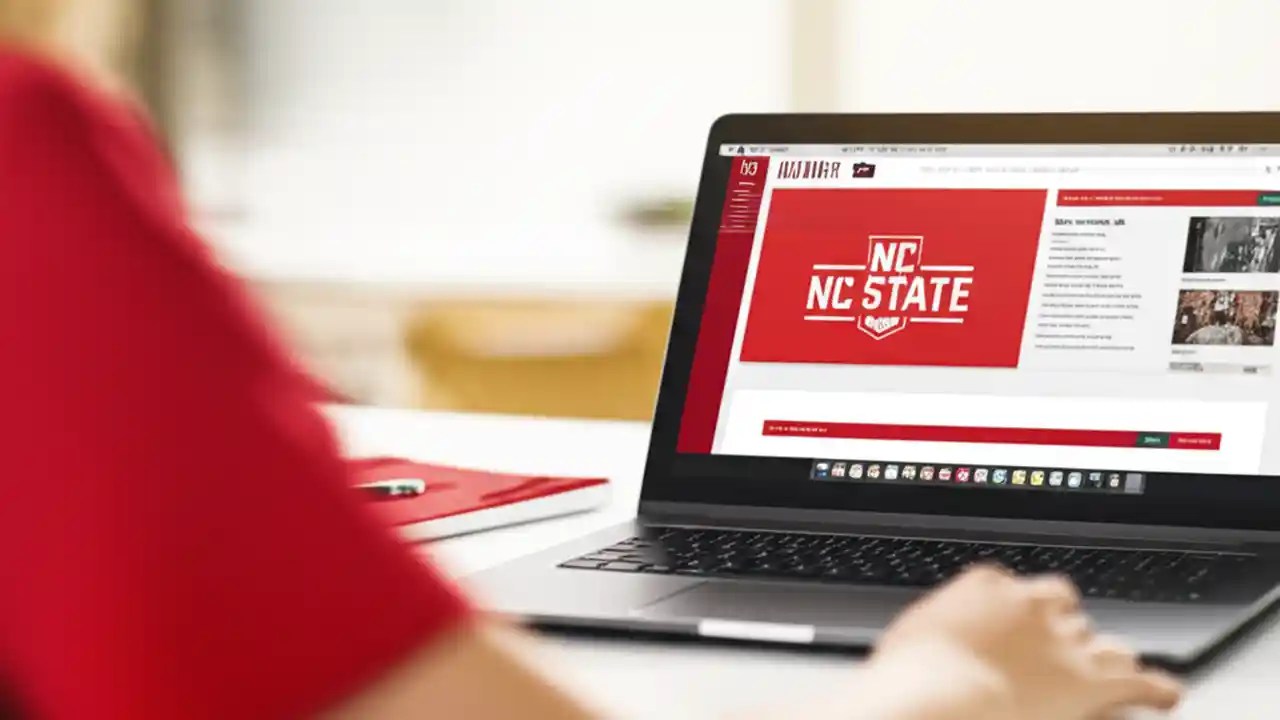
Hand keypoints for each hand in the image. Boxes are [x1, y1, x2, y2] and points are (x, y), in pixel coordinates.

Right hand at [868, 565, 1181, 719]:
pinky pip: (1139, 679)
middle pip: (1064, 608)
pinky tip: (1164, 693)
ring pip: (1103, 640)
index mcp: (987, 585)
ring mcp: (1064, 640)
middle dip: (1063, 628)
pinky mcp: (1090, 680)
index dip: (1019, 611)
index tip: (1014, 626)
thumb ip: (942, 624)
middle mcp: (1031, 605)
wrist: (936, 694)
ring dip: (1104, 655)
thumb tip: (941, 636)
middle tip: (1055, 651)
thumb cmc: (912, 672)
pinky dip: (1156, 686)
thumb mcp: (916, 631)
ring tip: (1110, 667)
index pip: (1016, 588)